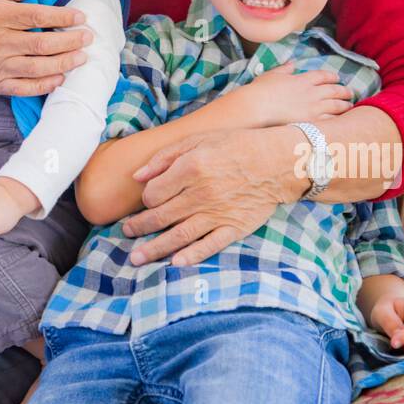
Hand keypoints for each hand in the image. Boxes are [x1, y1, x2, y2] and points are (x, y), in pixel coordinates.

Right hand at [0, 0, 92, 110]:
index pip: (36, 15)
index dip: (62, 16)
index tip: (80, 16)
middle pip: (42, 42)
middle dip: (70, 40)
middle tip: (88, 37)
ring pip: (38, 67)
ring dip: (64, 62)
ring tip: (81, 57)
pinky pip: (25, 88)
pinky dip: (45, 85)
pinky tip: (60, 78)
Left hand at [124, 126, 295, 265]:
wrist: (278, 162)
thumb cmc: (236, 145)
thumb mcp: (198, 139)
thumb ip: (165, 157)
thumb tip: (137, 176)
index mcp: (191, 168)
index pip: (154, 193)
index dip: (146, 198)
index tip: (148, 199)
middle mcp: (201, 193)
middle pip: (161, 216)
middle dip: (139, 227)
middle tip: (126, 232)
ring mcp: (218, 213)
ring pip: (179, 235)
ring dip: (155, 248)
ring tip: (136, 257)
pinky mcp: (234, 228)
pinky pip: (209, 246)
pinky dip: (191, 256)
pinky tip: (174, 263)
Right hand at [243, 60, 353, 125]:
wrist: (257, 107)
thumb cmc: (260, 90)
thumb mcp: (272, 75)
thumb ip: (284, 69)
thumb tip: (292, 63)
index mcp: (302, 80)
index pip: (322, 75)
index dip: (332, 76)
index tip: (337, 78)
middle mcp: (311, 92)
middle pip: (334, 90)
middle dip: (344, 91)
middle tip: (350, 92)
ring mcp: (313, 107)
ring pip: (336, 105)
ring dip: (345, 105)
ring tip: (350, 106)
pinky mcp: (311, 121)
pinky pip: (330, 120)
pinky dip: (338, 120)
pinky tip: (342, 122)